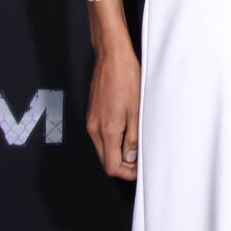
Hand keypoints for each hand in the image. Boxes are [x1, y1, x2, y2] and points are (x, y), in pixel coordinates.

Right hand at [86, 43, 139, 178]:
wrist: (111, 57)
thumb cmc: (126, 78)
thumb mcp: (137, 110)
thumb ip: (133, 137)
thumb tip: (131, 157)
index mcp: (107, 129)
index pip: (111, 166)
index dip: (126, 173)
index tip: (138, 170)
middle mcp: (94, 128)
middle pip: (105, 160)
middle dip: (122, 164)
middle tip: (139, 159)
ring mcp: (91, 121)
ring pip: (102, 148)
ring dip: (117, 152)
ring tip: (135, 143)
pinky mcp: (92, 114)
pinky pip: (100, 136)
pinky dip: (112, 140)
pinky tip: (126, 130)